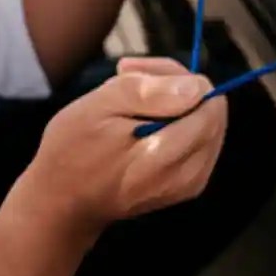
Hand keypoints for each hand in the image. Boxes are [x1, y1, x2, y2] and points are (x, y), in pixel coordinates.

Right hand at [12, 58, 227, 234]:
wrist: (63, 203)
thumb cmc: (72, 151)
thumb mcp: (98, 108)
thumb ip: (148, 94)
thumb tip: (198, 87)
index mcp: (166, 155)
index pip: (204, 96)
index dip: (172, 73)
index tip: (132, 71)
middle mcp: (190, 173)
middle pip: (212, 108)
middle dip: (177, 84)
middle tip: (130, 78)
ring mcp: (192, 183)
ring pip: (210, 122)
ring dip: (177, 103)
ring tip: (131, 102)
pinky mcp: (189, 185)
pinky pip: (201, 139)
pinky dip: (178, 123)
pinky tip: (143, 122)